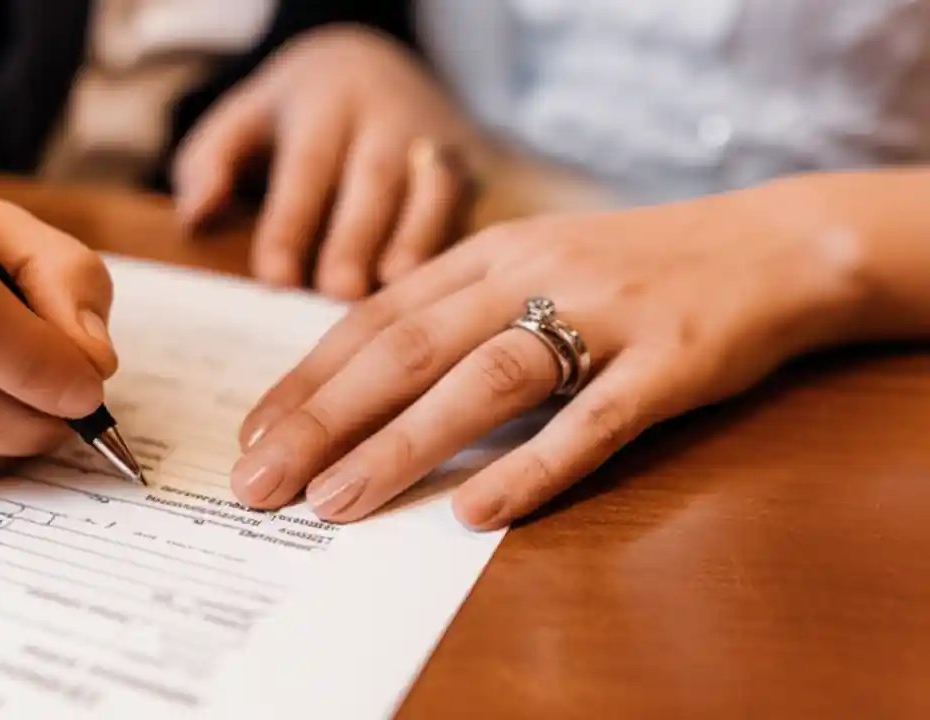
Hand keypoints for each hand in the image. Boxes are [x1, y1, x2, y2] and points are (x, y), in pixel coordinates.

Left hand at [174, 25, 490, 298]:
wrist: (372, 66)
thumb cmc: (293, 117)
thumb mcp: (241, 121)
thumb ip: (209, 164)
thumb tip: (196, 216)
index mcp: (326, 102)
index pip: (306, 164)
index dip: (291, 222)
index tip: (274, 279)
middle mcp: (387, 117)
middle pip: (373, 177)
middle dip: (357, 236)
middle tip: (339, 293)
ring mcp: (435, 141)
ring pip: (433, 190)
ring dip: (417, 242)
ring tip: (396, 293)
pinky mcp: (466, 170)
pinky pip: (466, 210)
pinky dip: (452, 249)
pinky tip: (442, 299)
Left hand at [229, 180, 866, 528]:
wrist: (770, 247)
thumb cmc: (631, 268)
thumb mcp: (532, 264)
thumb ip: (456, 311)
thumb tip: (364, 381)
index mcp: (489, 253)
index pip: (376, 317)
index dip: (308, 378)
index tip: (254, 434)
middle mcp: (533, 274)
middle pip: (408, 350)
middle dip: (322, 420)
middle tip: (260, 482)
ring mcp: (604, 316)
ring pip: (485, 382)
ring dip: (401, 445)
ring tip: (337, 502)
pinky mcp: (670, 362)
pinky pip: (594, 421)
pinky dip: (532, 466)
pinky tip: (476, 511)